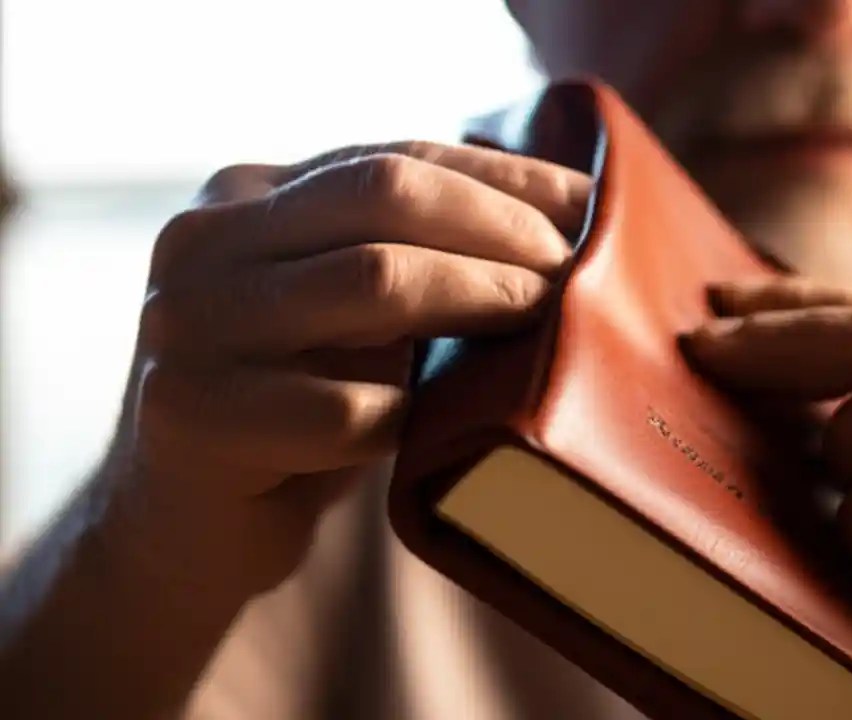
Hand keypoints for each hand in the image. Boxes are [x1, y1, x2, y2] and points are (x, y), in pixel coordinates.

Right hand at [105, 141, 589, 600]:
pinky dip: (413, 411)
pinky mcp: (189, 416)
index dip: (505, 178)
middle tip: (575, 268)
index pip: (396, 159)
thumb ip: (409, 256)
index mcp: (244, 197)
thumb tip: (568, 223)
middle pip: (384, 194)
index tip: (592, 205)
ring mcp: (187, 325)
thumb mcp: (348, 316)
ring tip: (546, 316)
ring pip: (371, 282)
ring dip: (480, 295)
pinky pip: (343, 407)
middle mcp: (202, 243)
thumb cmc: (300, 410)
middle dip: (500, 226)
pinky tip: (446, 421)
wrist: (189, 529)